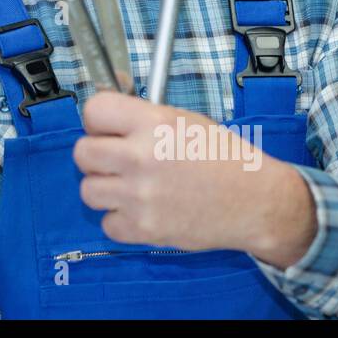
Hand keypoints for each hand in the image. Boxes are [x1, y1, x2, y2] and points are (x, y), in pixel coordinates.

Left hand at [73, 90, 311, 260]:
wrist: (255, 200)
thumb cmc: (224, 157)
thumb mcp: (183, 119)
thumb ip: (141, 115)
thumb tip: (103, 108)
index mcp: (153, 123)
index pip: (93, 111)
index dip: (97, 121)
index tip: (105, 128)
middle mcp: (142, 157)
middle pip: (82, 153)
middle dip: (96, 155)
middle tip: (115, 159)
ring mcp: (140, 195)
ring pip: (88, 190)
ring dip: (105, 188)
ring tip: (130, 186)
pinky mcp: (144, 228)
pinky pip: (107, 224)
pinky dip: (120, 220)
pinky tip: (142, 209)